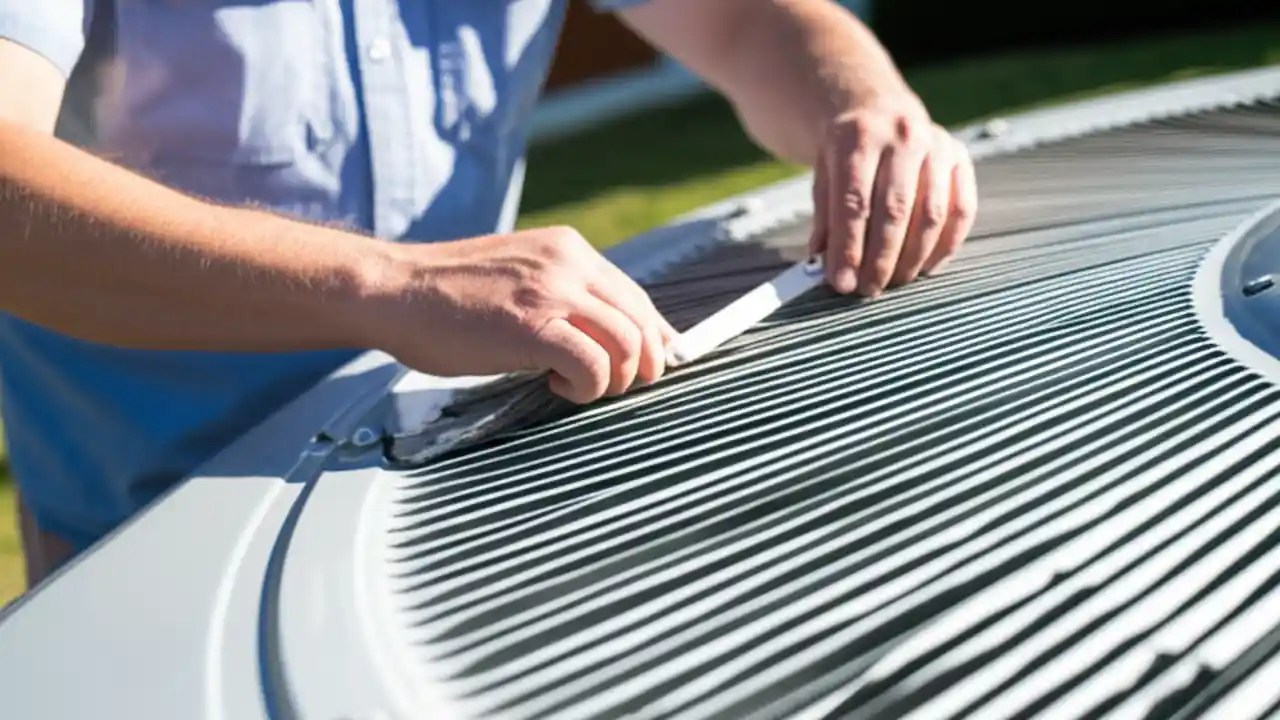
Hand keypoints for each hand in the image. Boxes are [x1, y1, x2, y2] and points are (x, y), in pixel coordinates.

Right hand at [364, 226, 675, 403]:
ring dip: (613, 378)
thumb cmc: (447, 296)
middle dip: (641, 364)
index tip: (654, 363)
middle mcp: (569, 263)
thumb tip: (607, 333)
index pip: (636, 296)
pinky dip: (586, 386)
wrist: (393, 291)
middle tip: (614, 386)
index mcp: (568, 249)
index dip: (653, 337)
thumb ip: (561, 294)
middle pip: (641, 321)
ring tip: (578, 385)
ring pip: (627, 343)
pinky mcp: (533, 326)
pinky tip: (555, 385)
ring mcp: (552, 292)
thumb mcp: (518, 277)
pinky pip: (593, 364)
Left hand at [810, 95, 977, 296]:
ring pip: (931, 214)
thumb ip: (825, 220)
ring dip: (913, 258)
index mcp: (859, 137)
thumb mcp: (825, 175)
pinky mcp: (961, 158)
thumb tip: (824, 267)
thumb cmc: (847, 153)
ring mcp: (937, 145)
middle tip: (869, 290)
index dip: (849, 247)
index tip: (842, 282)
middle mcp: (902, 136)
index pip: (855, 202)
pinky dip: (945, 246)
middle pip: (895, 210)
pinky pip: (962, 210)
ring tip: (894, 282)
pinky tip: (926, 267)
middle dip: (881, 258)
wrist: (879, 108)